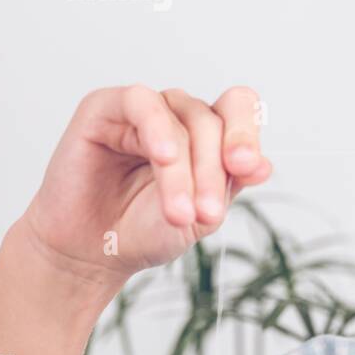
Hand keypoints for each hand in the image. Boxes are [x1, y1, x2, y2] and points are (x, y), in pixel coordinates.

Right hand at [18, 84, 272, 290]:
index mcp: (209, 136)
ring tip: (179, 211)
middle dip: (214, 171)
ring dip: (186, 167)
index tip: (246, 169)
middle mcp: (179, 117)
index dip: (246, 134)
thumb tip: (264, 165)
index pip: (239, 110)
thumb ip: (230, 184)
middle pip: (213, 120)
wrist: (91, 253)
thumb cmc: (144, 230)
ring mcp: (144, 110)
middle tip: (207, 213)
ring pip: (181, 118)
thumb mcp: (201, 215)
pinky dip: (157, 128)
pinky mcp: (105, 108)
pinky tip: (162, 157)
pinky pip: (140, 102)